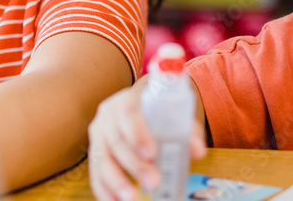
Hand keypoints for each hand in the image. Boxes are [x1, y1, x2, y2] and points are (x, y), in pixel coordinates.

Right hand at [88, 79, 206, 200]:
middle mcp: (106, 117)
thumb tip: (198, 151)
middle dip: (134, 165)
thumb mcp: (173, 115)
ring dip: (116, 182)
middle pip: (116, 141)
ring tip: (132, 199)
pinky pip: (95, 174)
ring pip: (101, 160)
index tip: (152, 154)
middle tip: (154, 182)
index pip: (128, 114)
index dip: (138, 134)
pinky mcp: (94, 154)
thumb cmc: (157, 112)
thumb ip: (187, 130)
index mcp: (125, 101)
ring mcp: (97, 136)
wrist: (138, 107)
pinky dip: (104, 191)